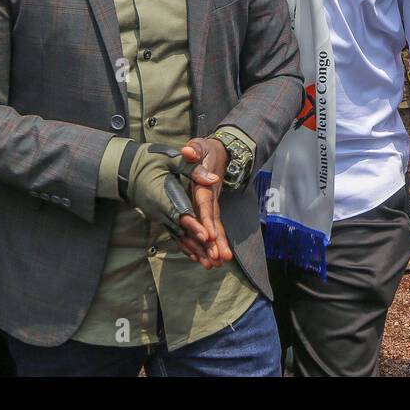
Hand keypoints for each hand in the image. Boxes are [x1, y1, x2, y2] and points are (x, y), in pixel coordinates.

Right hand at [124, 143, 216, 265]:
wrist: (124, 168)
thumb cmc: (148, 160)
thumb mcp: (169, 158)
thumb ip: (191, 167)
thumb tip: (214, 178)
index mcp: (162, 196)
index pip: (181, 213)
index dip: (194, 225)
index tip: (207, 236)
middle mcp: (160, 210)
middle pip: (182, 231)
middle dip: (198, 245)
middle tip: (214, 259)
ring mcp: (159, 216)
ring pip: (179, 236)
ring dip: (194, 250)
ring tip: (209, 265)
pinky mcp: (160, 217)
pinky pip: (174, 234)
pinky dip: (185, 246)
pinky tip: (195, 257)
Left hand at [180, 136, 232, 266]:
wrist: (221, 152)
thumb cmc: (205, 149)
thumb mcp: (199, 145)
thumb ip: (194, 149)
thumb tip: (188, 152)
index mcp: (206, 185)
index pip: (206, 205)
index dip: (208, 220)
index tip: (209, 235)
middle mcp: (211, 198)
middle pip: (215, 221)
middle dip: (217, 240)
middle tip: (221, 258)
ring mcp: (212, 204)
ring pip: (215, 227)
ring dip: (216, 246)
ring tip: (217, 264)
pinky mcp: (210, 208)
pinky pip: (211, 227)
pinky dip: (211, 243)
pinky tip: (209, 257)